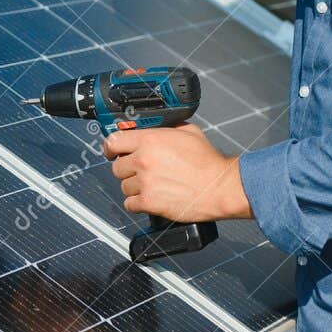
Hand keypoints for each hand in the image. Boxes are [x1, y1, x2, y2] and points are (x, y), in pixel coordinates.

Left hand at [102, 123, 252, 223]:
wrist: (220, 187)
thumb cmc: (208, 162)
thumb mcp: (188, 132)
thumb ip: (166, 128)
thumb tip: (155, 127)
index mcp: (150, 139)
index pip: (113, 141)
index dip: (111, 148)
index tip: (112, 152)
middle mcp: (143, 159)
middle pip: (117, 166)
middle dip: (127, 169)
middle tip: (141, 171)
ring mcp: (145, 182)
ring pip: (124, 186)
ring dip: (134, 187)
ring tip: (152, 186)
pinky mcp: (149, 202)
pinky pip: (130, 204)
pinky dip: (137, 204)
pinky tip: (150, 199)